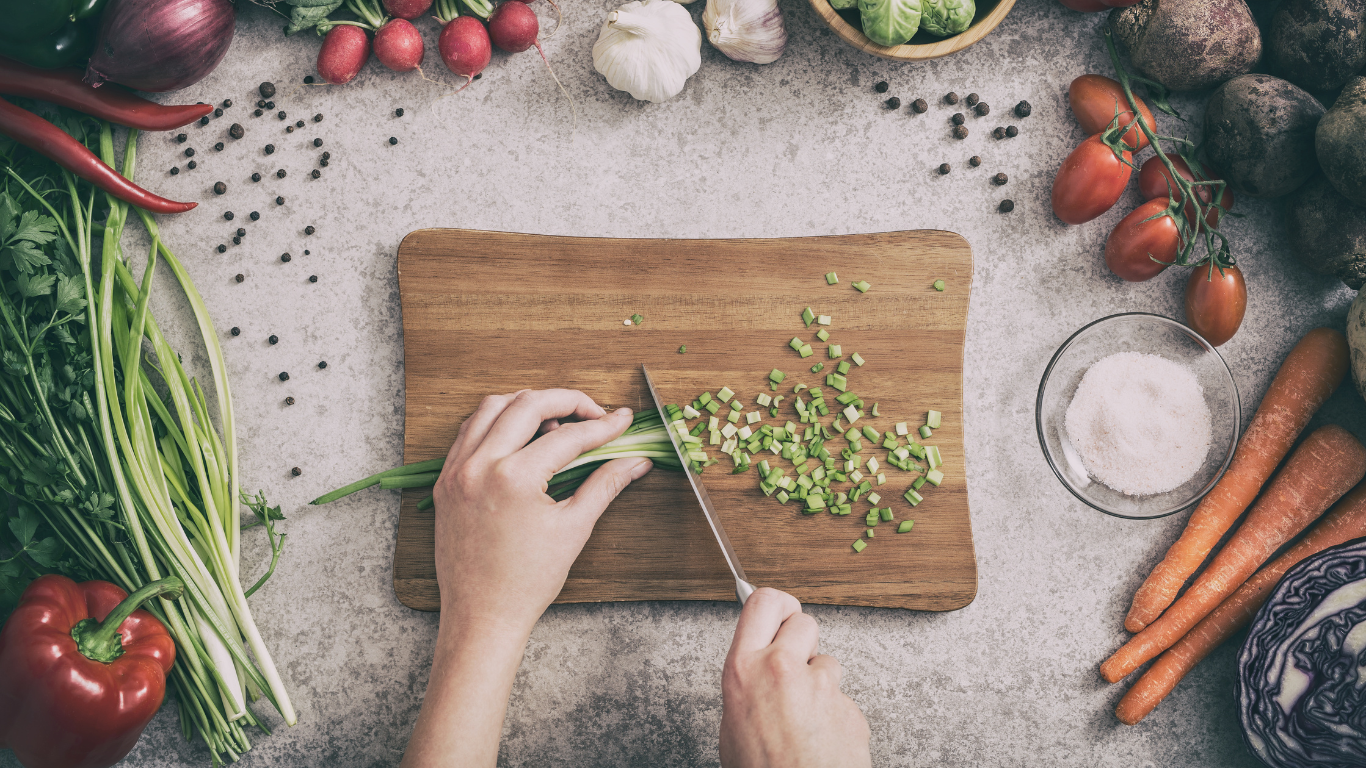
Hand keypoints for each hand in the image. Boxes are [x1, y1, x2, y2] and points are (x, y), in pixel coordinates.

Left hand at [403, 390, 651, 767]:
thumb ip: (605, 484)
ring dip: (527, 403)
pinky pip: (469, 431)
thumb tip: (635, 461)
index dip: (602, 425)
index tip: (621, 421)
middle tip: (594, 413)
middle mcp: (480, 465)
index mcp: (514, 477)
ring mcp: (457, 470)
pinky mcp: (445, 480)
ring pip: (492, 407)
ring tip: (557, 421)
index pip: (568, 435)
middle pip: (528, 403)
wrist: (482, 616)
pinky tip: (520, 436)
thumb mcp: (574, 528)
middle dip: (567, 400)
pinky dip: (497, 422)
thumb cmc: (527, 581)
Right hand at [720, 589, 870, 767]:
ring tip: (805, 720)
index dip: (776, 604)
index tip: (781, 611)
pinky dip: (836, 716)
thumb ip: (747, 683)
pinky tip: (821, 741)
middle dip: (802, 641)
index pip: (762, 602)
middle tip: (795, 667)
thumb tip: (755, 666)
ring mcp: (822, 687)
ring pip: (828, 663)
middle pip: (804, 621)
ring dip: (820, 684)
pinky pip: (844, 699)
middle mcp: (782, 670)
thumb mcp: (732, 723)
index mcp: (744, 671)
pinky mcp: (850, 709)